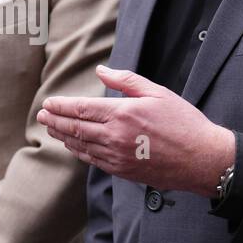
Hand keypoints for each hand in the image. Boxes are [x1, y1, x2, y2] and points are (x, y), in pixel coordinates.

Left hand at [37, 64, 235, 194]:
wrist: (201, 159)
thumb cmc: (183, 122)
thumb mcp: (157, 93)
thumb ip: (126, 80)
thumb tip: (102, 70)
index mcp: (123, 113)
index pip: (81, 109)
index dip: (61, 107)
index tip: (47, 104)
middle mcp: (115, 136)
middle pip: (75, 128)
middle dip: (55, 121)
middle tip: (41, 116)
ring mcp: (117, 157)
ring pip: (81, 146)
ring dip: (63, 137)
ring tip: (51, 130)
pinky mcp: (122, 171)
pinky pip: (93, 160)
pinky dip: (79, 152)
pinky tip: (73, 146)